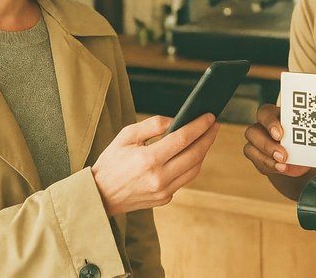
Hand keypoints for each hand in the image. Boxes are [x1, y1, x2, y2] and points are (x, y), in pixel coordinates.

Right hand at [91, 113, 219, 215]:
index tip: (210, 116)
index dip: (200, 126)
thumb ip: (153, 125)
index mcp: (148, 160)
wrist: (100, 195)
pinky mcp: (164, 199)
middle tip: (215, 125)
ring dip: (203, 152)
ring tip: (205, 138)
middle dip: (208, 137)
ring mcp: (163, 191)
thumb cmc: (111, 162)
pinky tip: (191, 154)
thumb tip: (176, 121)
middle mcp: (159, 178)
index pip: (183, 139)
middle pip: (195, 154)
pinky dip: (191, 165)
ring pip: (194, 169)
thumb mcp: (126, 136)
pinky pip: (184, 180)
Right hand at [243, 103, 311, 177]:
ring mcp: (256, 142)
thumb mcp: (309, 133)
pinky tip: (281, 170)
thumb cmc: (306, 139)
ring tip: (283, 166)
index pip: (264, 113)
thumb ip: (309, 132)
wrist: (304, 156)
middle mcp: (262, 127)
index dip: (269, 123)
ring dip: (266, 159)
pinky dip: (269, 167)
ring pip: (249, 148)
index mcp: (274, 115)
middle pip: (253, 131)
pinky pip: (256, 162)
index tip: (279, 134)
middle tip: (282, 156)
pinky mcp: (257, 156)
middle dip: (267, 145)